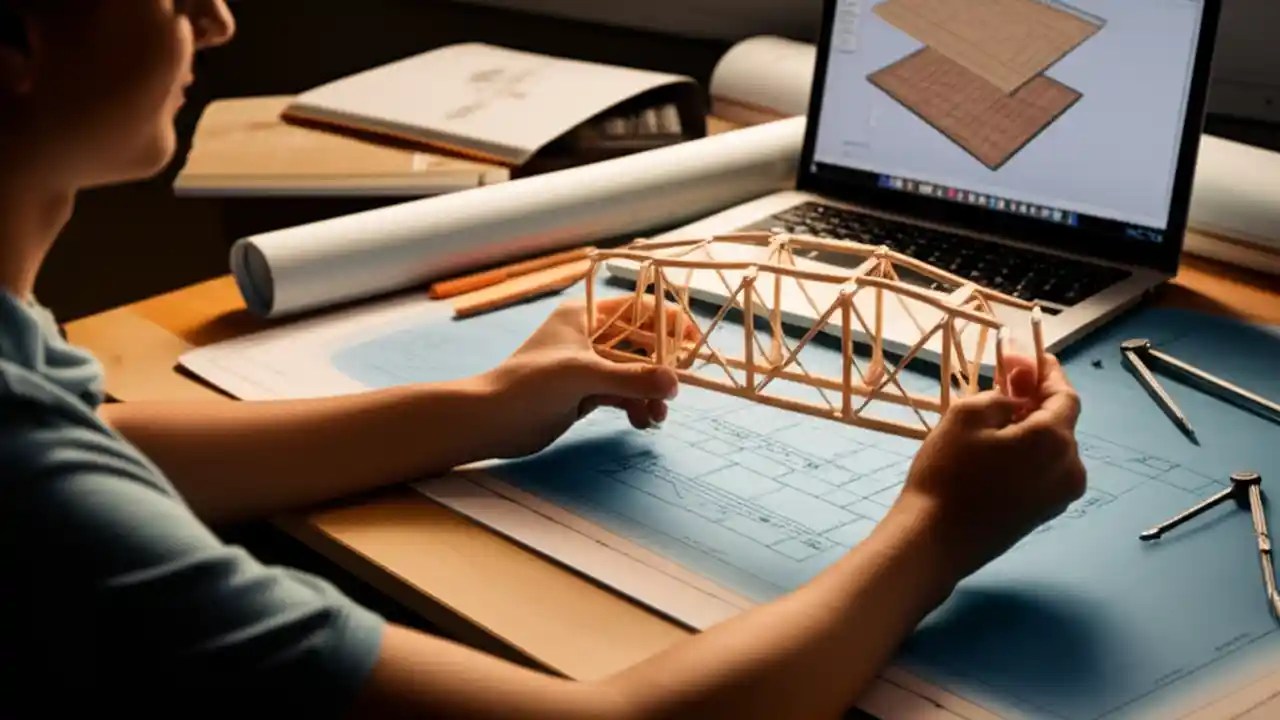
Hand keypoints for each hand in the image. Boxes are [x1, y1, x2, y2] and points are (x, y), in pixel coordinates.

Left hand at [474, 296, 696, 459]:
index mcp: (586, 315)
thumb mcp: (583, 376)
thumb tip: (674, 383)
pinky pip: (622, 394)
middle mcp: (590, 336)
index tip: (693, 344)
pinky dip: (635, 405)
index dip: (668, 323)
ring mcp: (589, 365)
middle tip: (676, 391)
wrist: (491, 421)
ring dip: (649, 393)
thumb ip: (631, 378)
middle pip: (641, 345)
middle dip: (660, 369)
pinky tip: (642, 421)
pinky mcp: (586, 392)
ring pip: (633, 374)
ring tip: (656, 417)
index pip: (639, 309)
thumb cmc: (528, 385)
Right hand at [884, 350, 1085, 581]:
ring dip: (1030, 428)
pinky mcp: (1044, 514)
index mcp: (1055, 439)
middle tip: (1004, 384)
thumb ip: (1000, 396)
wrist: (935, 540)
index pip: (1065, 394)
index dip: (1047, 372)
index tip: (1029, 356)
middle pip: (1060, 422)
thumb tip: (1016, 397)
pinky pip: (1043, 471)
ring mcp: (1059, 496)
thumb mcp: (965, 416)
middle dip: (1036, 400)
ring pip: (1051, 449)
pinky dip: (1027, 455)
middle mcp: (1070, 468)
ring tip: (995, 419)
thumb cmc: (947, 474)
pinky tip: (998, 452)